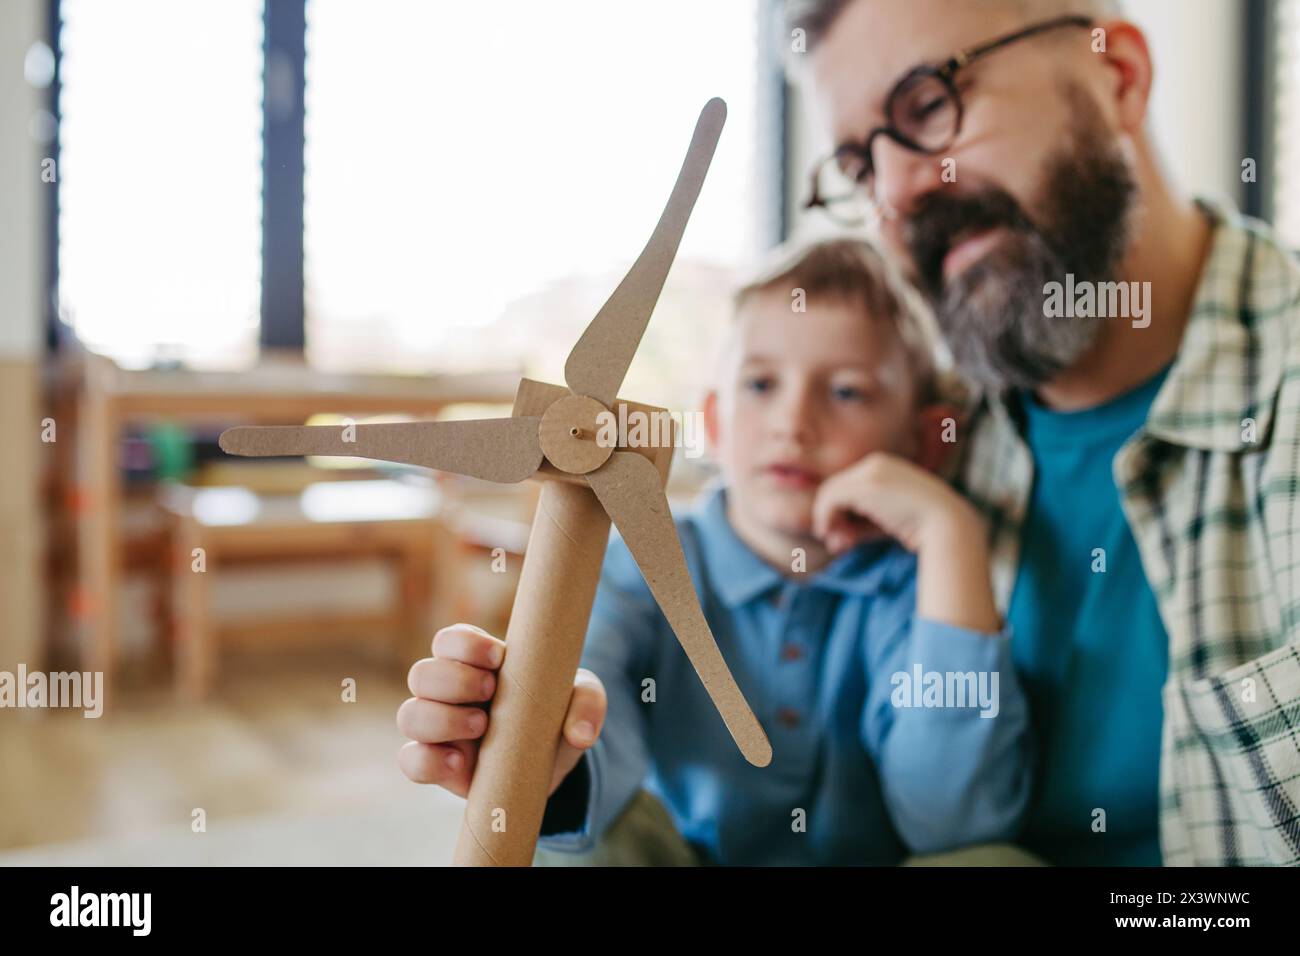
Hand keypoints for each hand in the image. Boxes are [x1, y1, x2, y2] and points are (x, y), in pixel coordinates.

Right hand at [397, 624, 606, 796]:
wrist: (549, 765)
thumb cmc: (555, 717)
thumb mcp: (580, 700)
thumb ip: (588, 702)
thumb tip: (580, 732)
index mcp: (476, 663)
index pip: (449, 639)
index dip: (465, 644)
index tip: (499, 658)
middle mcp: (448, 692)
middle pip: (422, 673)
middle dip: (454, 680)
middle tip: (491, 691)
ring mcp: (438, 730)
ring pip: (409, 715)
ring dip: (442, 718)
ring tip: (483, 726)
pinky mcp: (437, 765)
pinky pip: (410, 760)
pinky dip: (428, 760)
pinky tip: (460, 763)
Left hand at [812, 451, 980, 554]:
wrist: (947, 523)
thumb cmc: (922, 528)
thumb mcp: (889, 522)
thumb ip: (861, 527)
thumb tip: (833, 540)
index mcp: (885, 466)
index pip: (850, 485)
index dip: (841, 511)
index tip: (845, 536)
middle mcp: (876, 463)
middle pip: (837, 486)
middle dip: (831, 515)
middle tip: (836, 542)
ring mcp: (870, 472)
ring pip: (830, 491)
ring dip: (826, 518)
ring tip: (837, 542)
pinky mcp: (865, 485)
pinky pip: (830, 498)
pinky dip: (824, 517)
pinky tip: (832, 535)